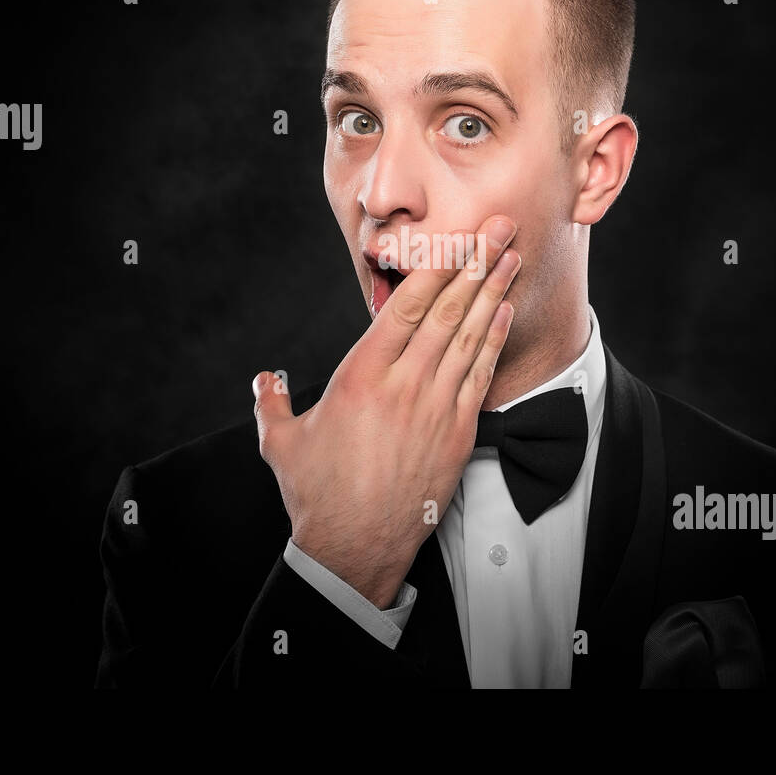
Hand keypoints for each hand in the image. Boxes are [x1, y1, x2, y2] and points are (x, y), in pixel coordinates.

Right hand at [251, 214, 520, 608]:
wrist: (356, 547)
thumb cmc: (318, 495)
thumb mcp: (282, 443)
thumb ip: (272, 403)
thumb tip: (263, 381)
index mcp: (361, 376)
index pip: (405, 306)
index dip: (435, 267)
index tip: (456, 237)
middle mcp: (403, 384)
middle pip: (447, 311)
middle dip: (477, 263)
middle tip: (500, 227)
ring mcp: (435, 407)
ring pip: (470, 337)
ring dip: (494, 292)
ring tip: (512, 258)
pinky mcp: (457, 433)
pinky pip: (481, 375)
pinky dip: (495, 340)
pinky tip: (505, 312)